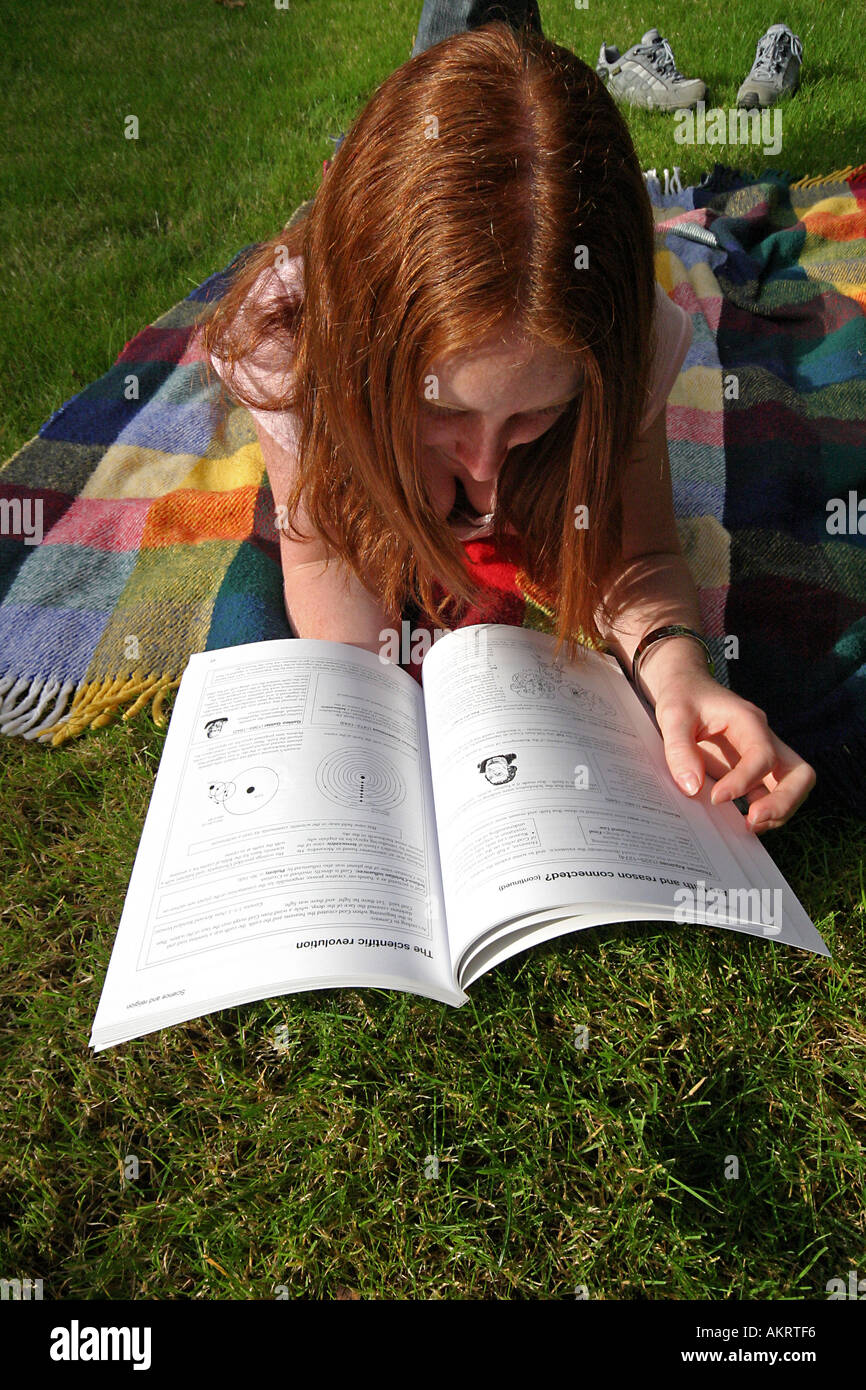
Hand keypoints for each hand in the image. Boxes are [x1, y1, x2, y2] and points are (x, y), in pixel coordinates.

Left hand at [653, 670, 815, 831]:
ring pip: (792, 788)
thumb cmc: (682, 698)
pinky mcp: (752, 772)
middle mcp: (764, 739)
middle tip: (753, 820)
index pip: (763, 755)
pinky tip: (739, 824)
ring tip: (747, 827)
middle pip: (799, 773)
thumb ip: (679, 749)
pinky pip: (771, 796)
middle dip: (784, 801)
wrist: (686, 689)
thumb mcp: (672, 716)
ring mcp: (762, 757)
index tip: (716, 797)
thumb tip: (692, 788)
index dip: (745, 780)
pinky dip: (763, 813)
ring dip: (778, 812)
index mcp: (748, 721)